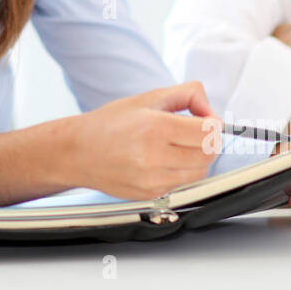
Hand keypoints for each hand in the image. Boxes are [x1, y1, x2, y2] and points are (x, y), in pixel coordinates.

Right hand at [68, 82, 221, 200]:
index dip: (213, 123)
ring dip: (198, 158)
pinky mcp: (150, 194)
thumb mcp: (146, 98)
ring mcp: (152, 179)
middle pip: (208, 153)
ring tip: (180, 146)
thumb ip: (185, 95)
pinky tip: (166, 160)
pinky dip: (183, 172)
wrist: (77, 152)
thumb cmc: (108, 124)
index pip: (208, 132)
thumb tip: (209, 107)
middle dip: (208, 141)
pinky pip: (183, 184)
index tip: (206, 119)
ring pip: (200, 172)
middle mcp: (153, 156)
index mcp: (154, 127)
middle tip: (195, 131)